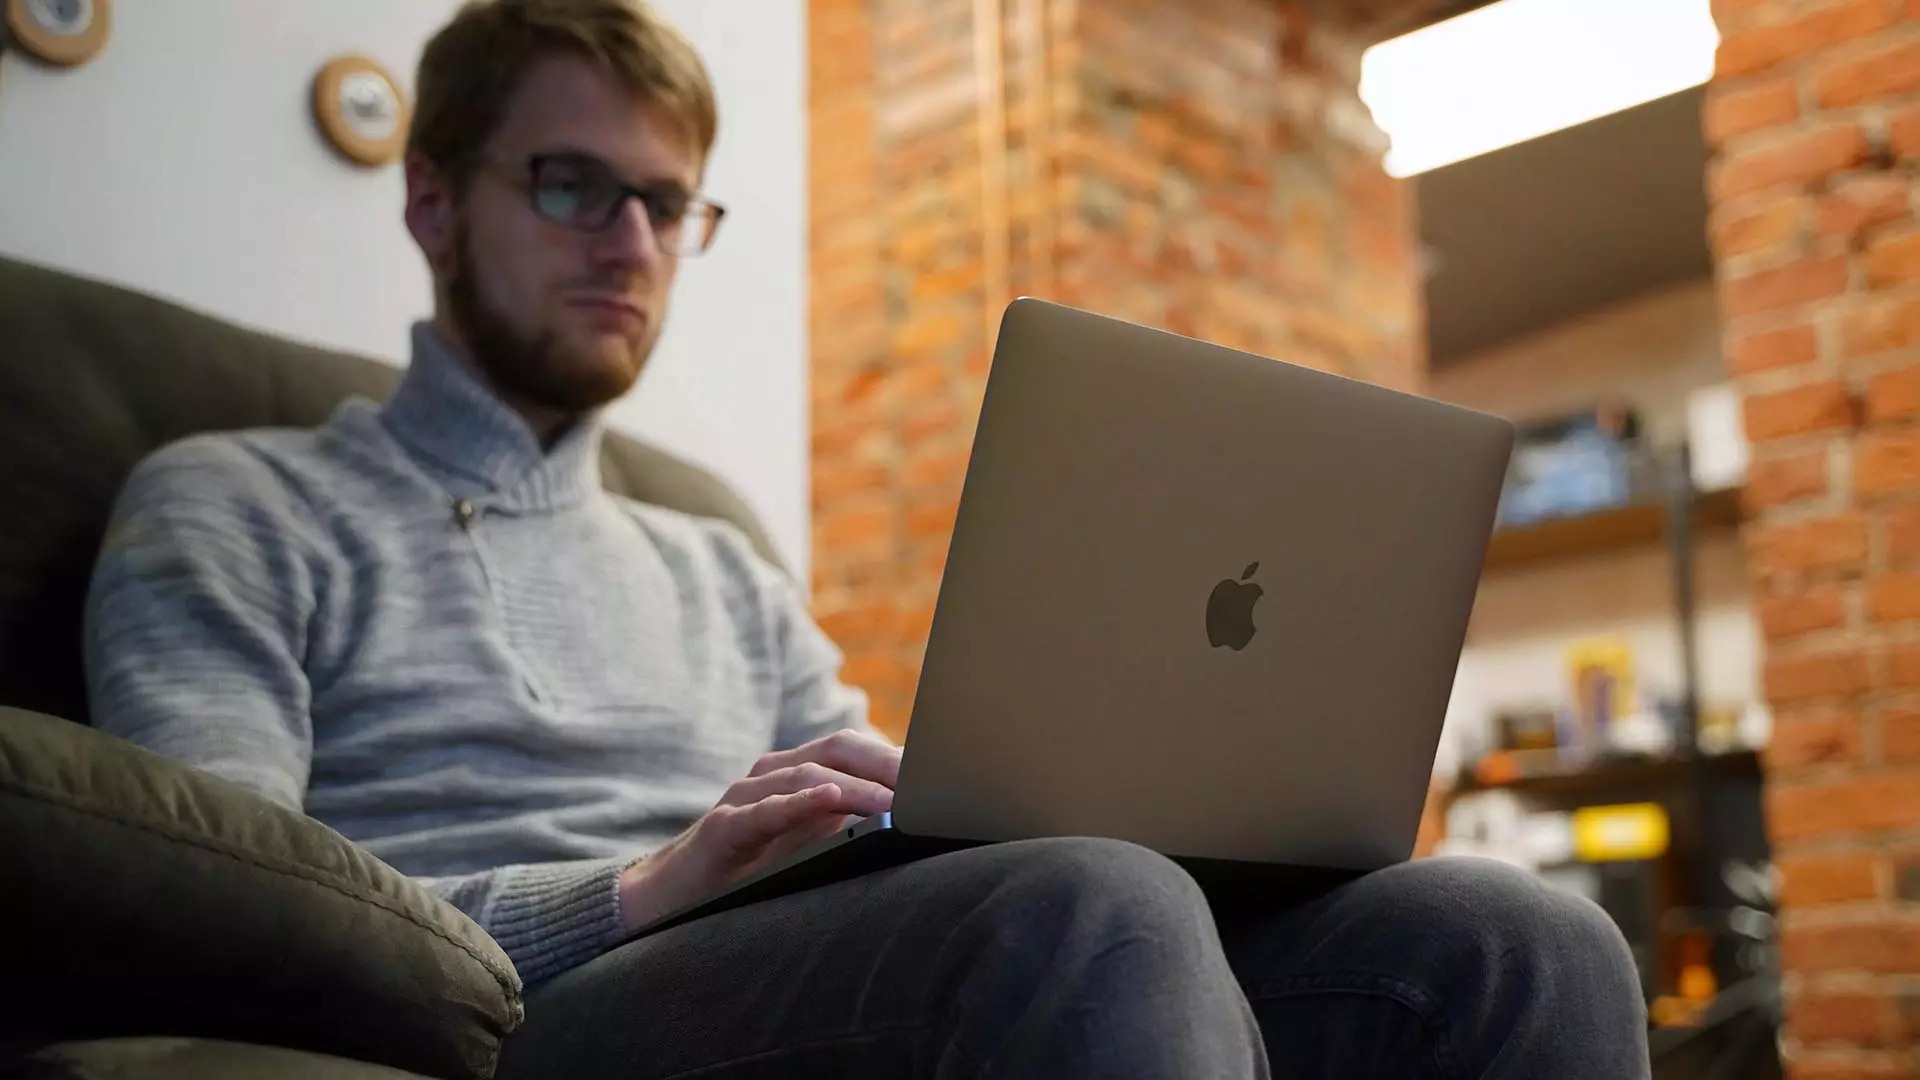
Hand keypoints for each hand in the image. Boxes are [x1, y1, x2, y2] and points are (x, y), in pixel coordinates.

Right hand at [617, 728, 901, 930]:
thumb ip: (847, 825)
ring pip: (807, 775)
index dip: (897, 756)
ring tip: (895, 801)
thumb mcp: (806, 844)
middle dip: (886, 762)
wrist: (671, 896)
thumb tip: (907, 819)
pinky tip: (831, 800)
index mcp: (796, 771)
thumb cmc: (747, 870)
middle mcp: (771, 773)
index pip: (855, 750)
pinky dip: (800, 803)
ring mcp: (744, 796)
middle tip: (928, 783)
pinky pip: (764, 810)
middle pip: (837, 749)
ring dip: (856, 787)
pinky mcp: (723, 827)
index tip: (941, 772)